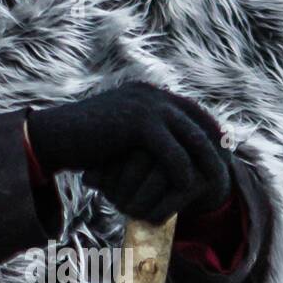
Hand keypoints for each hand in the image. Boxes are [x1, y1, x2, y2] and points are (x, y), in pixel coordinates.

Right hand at [27, 83, 231, 224]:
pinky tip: (187, 189)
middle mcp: (151, 94)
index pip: (191, 110)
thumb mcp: (115, 134)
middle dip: (216, 145)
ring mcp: (146, 106)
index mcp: (147, 94)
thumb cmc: (79, 142)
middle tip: (229, 168)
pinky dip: (182, 172)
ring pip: (191, 136)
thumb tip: (153, 150)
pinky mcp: (139, 123)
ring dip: (206, 161)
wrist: (53, 138)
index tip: (223, 152)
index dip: (210, 130)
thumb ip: (137, 136)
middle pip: (198, 120)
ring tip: (216, 183)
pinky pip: (173, 152)